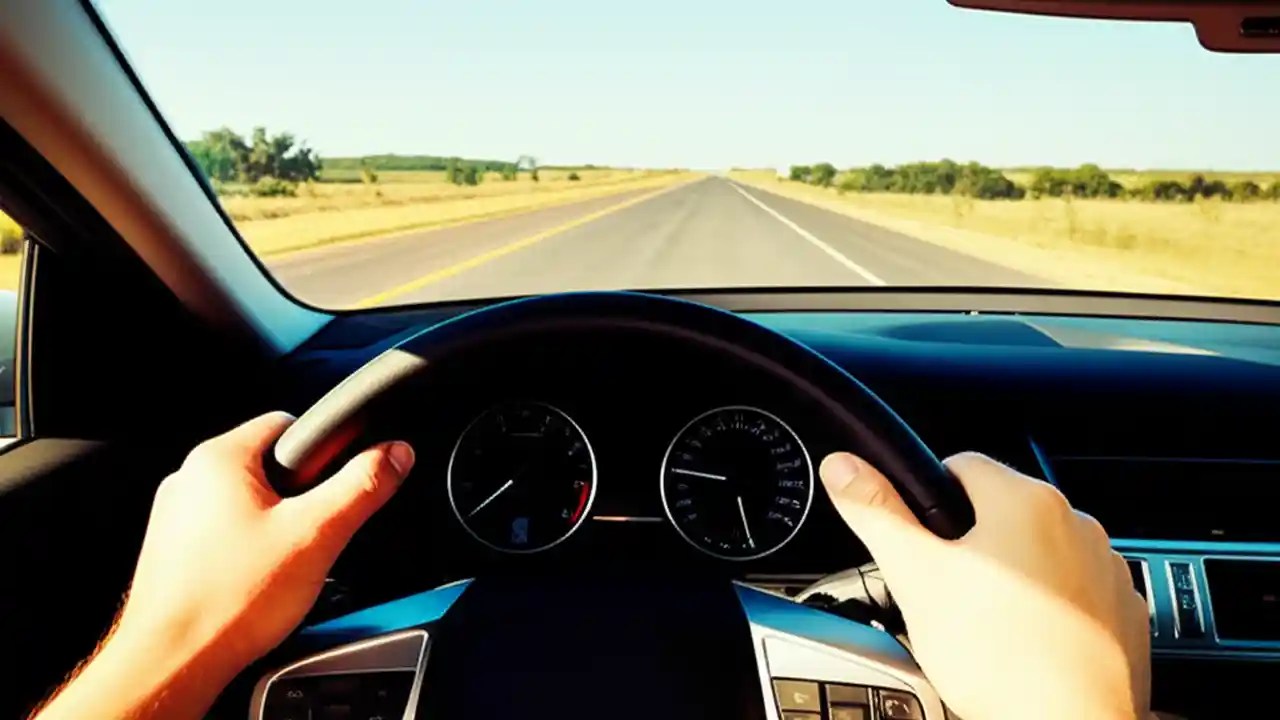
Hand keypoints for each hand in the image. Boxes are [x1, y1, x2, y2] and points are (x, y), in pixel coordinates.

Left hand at [35, 412, 413, 719]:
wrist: (173, 662)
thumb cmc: (228, 601)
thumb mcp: (316, 535)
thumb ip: (362, 487)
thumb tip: (394, 454)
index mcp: (219, 459)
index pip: (288, 423)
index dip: (323, 453)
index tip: (335, 485)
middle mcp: (189, 480)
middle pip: (269, 468)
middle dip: (299, 500)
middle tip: (310, 538)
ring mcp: (175, 518)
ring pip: (247, 505)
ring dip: (272, 529)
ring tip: (282, 567)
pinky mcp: (173, 552)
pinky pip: (224, 536)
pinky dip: (246, 554)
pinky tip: (256, 584)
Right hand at [819, 452, 1149, 719]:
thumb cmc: (999, 659)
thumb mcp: (916, 577)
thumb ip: (876, 513)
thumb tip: (842, 467)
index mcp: (1026, 501)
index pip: (960, 465)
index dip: (929, 502)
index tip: (921, 544)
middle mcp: (1078, 524)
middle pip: (1000, 513)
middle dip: (969, 546)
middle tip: (946, 594)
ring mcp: (1107, 570)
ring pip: (1038, 554)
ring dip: (1011, 576)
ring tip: (986, 626)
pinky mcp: (1124, 614)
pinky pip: (1074, 594)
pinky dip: (1048, 611)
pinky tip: (1024, 644)